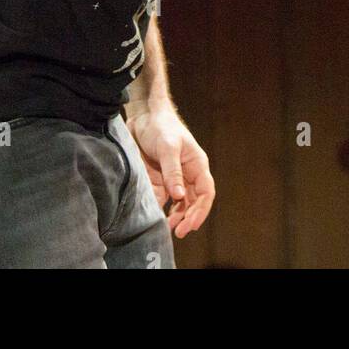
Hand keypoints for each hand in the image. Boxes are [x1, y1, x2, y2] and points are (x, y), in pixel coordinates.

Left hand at [124, 104, 214, 238]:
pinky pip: (162, 199)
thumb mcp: (168, 147)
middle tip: (179, 232)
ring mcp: (173, 178)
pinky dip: (161, 209)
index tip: (190, 224)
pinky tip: (156, 216)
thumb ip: (173, 172)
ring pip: (179, 204)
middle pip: (194, 201)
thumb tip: (179, 196)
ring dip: (176, 217)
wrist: (142, 116)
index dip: (201, 210)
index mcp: (197, 165)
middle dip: (188, 218)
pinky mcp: (158, 180)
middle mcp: (188, 174)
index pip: (206, 192)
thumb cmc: (161, 126)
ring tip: (167, 228)